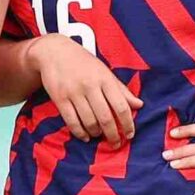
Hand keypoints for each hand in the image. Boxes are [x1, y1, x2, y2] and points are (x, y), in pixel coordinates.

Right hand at [28, 34, 143, 146]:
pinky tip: (85, 136)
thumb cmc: (83, 62)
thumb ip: (121, 89)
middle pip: (105, 118)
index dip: (128, 124)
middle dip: (113, 135)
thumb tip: (139, 105)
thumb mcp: (104, 72)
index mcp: (105, 79)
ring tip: (99, 135)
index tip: (129, 134)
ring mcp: (74, 93)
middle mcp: (90, 86)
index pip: (121, 106)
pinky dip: (80, 133)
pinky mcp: (60, 99)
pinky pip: (71, 122)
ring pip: (89, 122)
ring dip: (96, 133)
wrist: (55, 52)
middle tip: (116, 143)